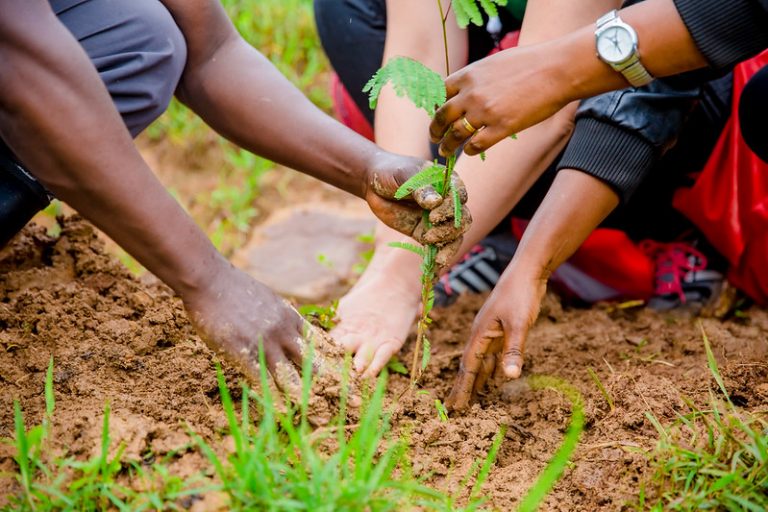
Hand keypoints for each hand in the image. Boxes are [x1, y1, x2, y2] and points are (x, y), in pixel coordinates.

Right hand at [182, 263, 311, 398]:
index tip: (328, 376)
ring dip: (295, 394)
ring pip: (288, 376)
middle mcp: (283, 331)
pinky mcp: (243, 352)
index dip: (321, 360)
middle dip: (316, 381)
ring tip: (303, 410)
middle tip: (323, 399)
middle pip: (308, 362)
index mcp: (290, 317)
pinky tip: (275, 409)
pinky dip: (269, 396)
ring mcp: (264, 343)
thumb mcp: (269, 298)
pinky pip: (261, 380)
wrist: (210, 281)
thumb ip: (281, 317)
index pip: (315, 344)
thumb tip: (288, 328)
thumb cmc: (234, 289)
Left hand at [363, 151, 471, 263]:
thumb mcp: (404, 176)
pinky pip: (437, 247)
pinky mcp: (425, 233)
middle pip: (462, 220)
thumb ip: (420, 188)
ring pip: (454, 236)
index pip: (460, 197)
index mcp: (448, 182)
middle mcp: (447, 202)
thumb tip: (435, 202)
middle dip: (450, 230)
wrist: (373, 184)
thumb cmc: (391, 173)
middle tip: (430, 234)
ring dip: (449, 247)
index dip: (450, 208)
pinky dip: (439, 257)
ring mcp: (438, 219)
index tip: (433, 214)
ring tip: (438, 258)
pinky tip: (436, 269)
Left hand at [429, 44, 570, 156]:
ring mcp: (485, 113)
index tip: (437, 115)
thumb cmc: (530, 62)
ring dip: (448, 146)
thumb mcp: (494, 62)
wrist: (556, 69)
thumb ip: (477, 77)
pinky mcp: (501, 128)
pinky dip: (470, 150)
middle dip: (435, 130)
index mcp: (468, 75)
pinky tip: (471, 151)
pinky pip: (477, 145)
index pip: (440, 93)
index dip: (436, 106)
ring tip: (446, 152)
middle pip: (442, 117)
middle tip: (434, 139)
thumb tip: (466, 88)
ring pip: (456, 135)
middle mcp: (471, 95)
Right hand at [445, 270, 546, 411]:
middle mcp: (482, 335)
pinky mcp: (503, 329)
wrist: (527, 271)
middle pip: (471, 367)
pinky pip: (494, 355)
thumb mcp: (519, 324)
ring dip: (478, 380)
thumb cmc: (521, 295)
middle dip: (464, 387)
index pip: (468, 367)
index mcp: (481, 334)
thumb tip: (509, 377)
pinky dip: (492, 369)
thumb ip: (514, 350)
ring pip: (482, 362)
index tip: (455, 406)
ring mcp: (492, 332)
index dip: (462, 387)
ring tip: (472, 399)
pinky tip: (495, 378)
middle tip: (457, 408)